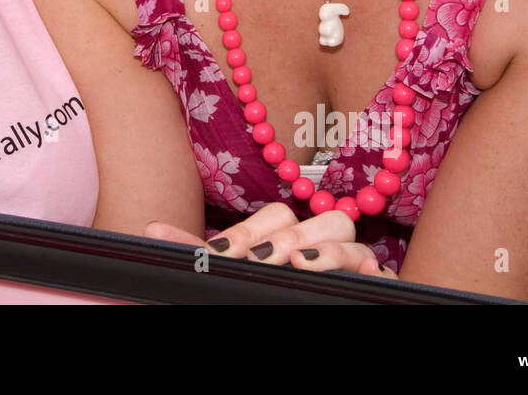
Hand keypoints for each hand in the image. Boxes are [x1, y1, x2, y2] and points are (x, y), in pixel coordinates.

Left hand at [145, 204, 398, 278]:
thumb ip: (195, 255)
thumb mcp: (228, 275)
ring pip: (345, 233)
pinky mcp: (369, 282)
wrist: (298, 309)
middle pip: (309, 218)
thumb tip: (151, 228)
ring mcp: (347, 261)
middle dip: (283, 236)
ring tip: (300, 262)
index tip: (219, 256)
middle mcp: (317, 242)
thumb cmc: (266, 293)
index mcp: (285, 237)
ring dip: (324, 247)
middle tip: (258, 260)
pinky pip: (375, 265)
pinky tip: (347, 271)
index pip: (270, 219)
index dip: (245, 234)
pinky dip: (362, 265)